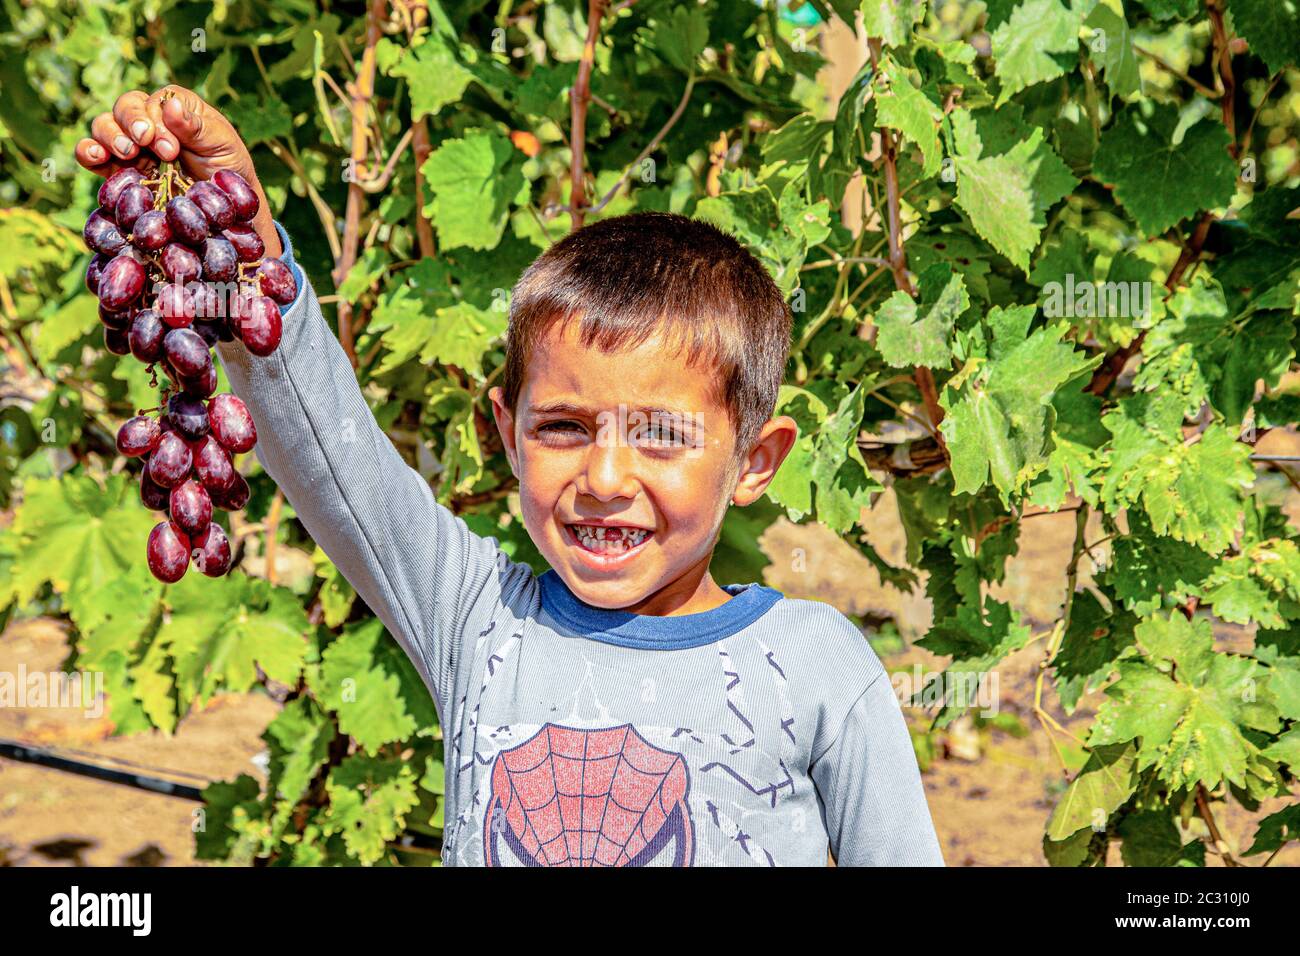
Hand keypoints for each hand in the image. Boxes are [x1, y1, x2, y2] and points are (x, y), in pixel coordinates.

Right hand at [75, 86, 281, 257]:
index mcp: (174, 108)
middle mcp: (148, 121)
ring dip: (110, 136)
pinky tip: (96, 158)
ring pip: (104, 126)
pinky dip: (87, 152)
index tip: (171, 149)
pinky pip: (91, 153)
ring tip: (126, 153)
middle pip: (124, 107)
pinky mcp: (117, 168)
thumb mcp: (221, 144)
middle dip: (132, 124)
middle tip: (146, 145)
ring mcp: (130, 144)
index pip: (153, 102)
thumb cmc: (227, 168)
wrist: (222, 207)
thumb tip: (171, 105)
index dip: (156, 121)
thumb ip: (197, 127)